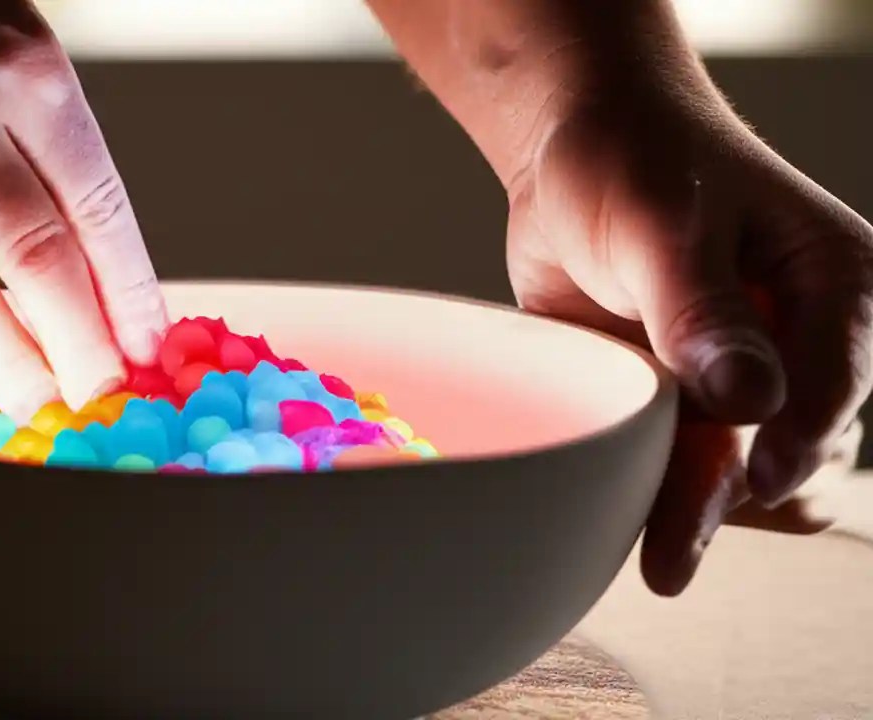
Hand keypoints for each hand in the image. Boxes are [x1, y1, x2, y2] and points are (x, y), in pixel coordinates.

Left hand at [506, 79, 872, 594]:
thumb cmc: (634, 163)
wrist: (573, 154)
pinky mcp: (684, 400)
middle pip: (801, 453)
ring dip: (704, 511)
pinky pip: (689, 472)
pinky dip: (665, 500)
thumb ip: (701, 312)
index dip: (801, 441)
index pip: (839, 383)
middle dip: (743, 498)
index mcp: (834, 284)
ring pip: (748, 480)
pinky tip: (630, 529)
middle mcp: (800, 342)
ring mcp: (741, 378)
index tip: (758, 481)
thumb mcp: (664, 225)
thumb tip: (752, 403)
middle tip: (674, 545)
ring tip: (655, 547)